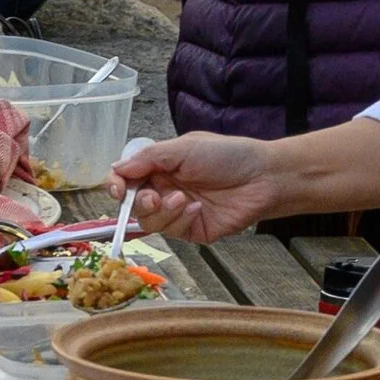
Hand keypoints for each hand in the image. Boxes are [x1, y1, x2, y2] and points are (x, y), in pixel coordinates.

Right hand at [107, 133, 289, 243]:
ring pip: (150, 222)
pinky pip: (173, 232)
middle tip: (154, 196)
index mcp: (160, 166)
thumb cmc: (227, 156)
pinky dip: (180, 220)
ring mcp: (178, 211)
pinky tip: (197, 208)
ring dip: (162, 212)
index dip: (116, 184)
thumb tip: (117, 168)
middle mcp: (165, 189)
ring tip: (182, 199)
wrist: (263, 178)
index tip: (117, 189)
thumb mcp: (184, 148)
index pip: (126, 178)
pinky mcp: (192, 229)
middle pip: (133, 203)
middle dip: (139, 202)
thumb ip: (148, 158)